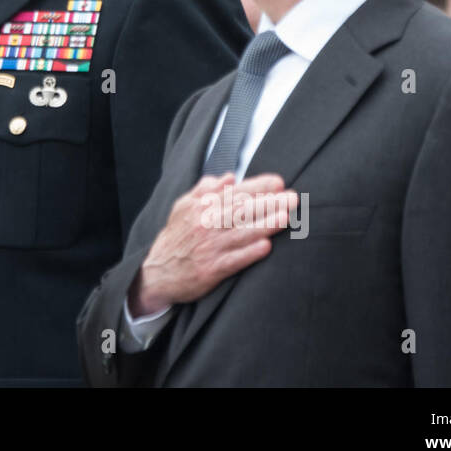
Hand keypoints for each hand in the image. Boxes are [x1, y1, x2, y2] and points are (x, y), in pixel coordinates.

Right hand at [130, 173, 296, 315]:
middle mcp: (205, 224)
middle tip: (292, 198)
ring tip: (285, 218)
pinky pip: (233, 260)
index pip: (234, 193)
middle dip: (269, 203)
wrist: (157, 273)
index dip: (258, 186)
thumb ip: (205, 190)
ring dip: (265, 225)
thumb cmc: (176, 237)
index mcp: (201, 207)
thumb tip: (229, 177)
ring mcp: (209, 247)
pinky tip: (266, 247)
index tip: (279, 182)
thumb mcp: (183, 207)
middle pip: (241, 211)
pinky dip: (249, 253)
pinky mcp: (210, 270)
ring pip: (241, 233)